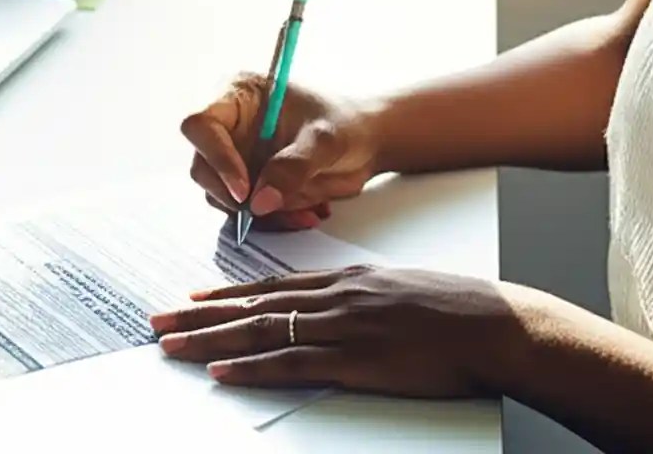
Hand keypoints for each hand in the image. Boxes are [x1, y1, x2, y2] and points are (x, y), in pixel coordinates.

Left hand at [149, 265, 519, 397]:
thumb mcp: (403, 288)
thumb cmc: (459, 310)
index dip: (227, 295)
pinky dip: (250, 368)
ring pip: (260, 332)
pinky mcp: (355, 360)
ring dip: (209, 340)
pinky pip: (290, 364)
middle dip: (200, 314)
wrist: (495, 325)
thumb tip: (340, 305)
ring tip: (170, 344)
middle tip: (157, 320)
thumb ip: (365, 295)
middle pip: (253, 306)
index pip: (272, 286)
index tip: (193, 298)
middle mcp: (335, 297)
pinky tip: (221, 372)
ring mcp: (342, 327)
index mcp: (347, 280)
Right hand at [180, 74, 380, 230]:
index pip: (201, 124)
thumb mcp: (326, 141)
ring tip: (305, 210)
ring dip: (260, 214)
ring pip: (222, 197)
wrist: (366, 143)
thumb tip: (258, 203)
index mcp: (239, 96)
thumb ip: (293, 168)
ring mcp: (236, 158)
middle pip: (203, 167)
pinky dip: (272, 221)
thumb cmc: (347, 124)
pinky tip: (306, 213)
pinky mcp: (247, 184)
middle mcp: (229, 127)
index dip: (216, 157)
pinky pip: (245, 212)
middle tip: (268, 209)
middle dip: (235, 196)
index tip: (244, 189)